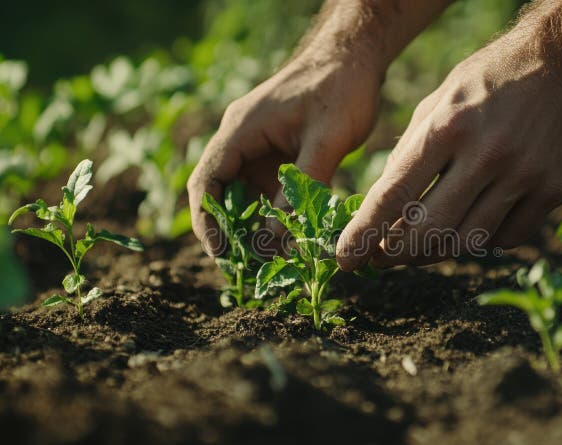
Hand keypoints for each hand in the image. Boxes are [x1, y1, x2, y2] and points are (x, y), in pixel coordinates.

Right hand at [188, 52, 381, 253]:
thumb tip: (277, 238)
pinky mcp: (276, 156)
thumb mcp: (326, 139)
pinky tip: (288, 241)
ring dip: (252, 228)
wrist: (354, 58)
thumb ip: (302, 187)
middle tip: (245, 269)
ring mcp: (258, 148)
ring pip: (243, 196)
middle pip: (219, 193)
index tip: (222, 254)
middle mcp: (241, 139)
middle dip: (229, 232)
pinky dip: (272, 216)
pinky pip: (266, 191)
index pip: (207, 181)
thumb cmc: (340, 88)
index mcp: (240, 129)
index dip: (208, 221)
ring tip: (268, 263)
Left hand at [336, 33, 561, 269]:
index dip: (364, 233)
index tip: (346, 258)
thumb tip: (381, 207)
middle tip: (382, 259)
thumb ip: (411, 151)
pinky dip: (483, 240)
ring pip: (468, 241)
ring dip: (437, 252)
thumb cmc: (492, 79)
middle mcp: (487, 154)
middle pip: (429, 231)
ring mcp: (525, 174)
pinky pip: (508, 237)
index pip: (394, 195)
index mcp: (448, 126)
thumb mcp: (440, 100)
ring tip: (420, 246)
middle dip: (396, 254)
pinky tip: (471, 225)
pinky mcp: (555, 189)